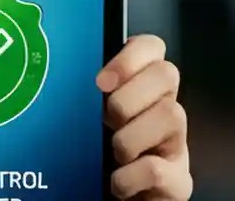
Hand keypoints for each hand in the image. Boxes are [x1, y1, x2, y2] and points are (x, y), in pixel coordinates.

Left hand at [97, 34, 191, 199]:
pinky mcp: (178, 182)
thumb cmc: (91, 153)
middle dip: (128, 96)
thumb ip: (83, 90)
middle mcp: (165, 111)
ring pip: (172, 115)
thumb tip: (56, 63)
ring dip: (129, 137)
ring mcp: (176, 146)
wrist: (100, 195)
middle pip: (168, 74)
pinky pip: (159, 169)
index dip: (131, 55)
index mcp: (141, 90)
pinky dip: (129, 177)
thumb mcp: (85, 115)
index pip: (153, 48)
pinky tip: (116, 182)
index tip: (101, 81)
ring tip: (112, 154)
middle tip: (105, 120)